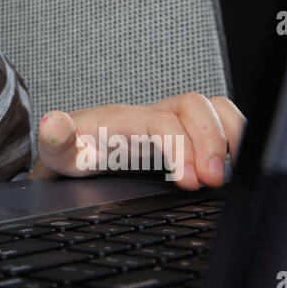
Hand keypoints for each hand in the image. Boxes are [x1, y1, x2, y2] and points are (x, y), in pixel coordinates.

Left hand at [29, 92, 245, 189]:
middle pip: (196, 106)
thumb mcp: (58, 151)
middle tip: (214, 181)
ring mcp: (174, 121)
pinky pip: (221, 124)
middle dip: (212, 141)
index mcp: (126, 120)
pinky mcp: (188, 133)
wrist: (77, 147)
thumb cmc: (73, 150)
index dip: (181, 146)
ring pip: (215, 109)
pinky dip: (235, 142)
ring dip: (231, 137)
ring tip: (228, 175)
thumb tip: (51, 125)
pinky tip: (231, 170)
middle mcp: (155, 114)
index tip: (188, 182)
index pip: (163, 121)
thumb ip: (56, 140)